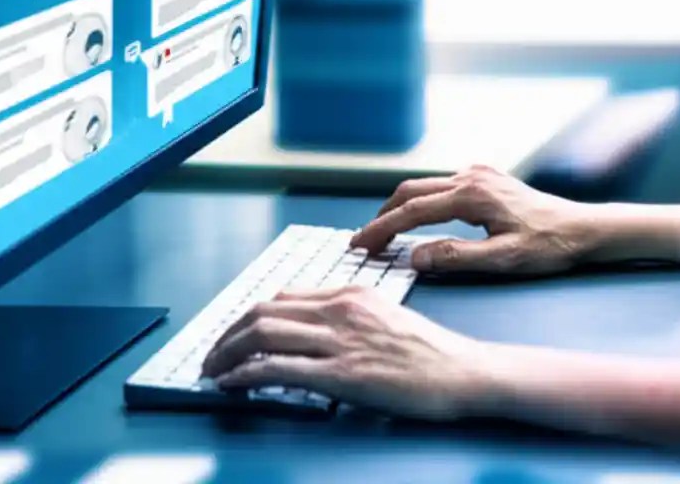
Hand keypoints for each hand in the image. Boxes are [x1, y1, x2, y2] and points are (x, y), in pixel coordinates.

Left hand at [200, 287, 493, 420]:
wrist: (467, 373)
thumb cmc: (432, 353)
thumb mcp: (385, 317)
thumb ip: (346, 318)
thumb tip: (309, 332)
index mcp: (350, 294)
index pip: (282, 298)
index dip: (248, 317)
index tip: (233, 335)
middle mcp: (340, 310)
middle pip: (262, 312)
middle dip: (227, 334)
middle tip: (212, 356)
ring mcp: (340, 340)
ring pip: (262, 335)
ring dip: (227, 354)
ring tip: (213, 371)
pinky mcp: (343, 374)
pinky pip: (278, 369)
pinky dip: (244, 375)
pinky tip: (232, 384)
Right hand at [350, 165, 596, 275]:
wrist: (586, 229)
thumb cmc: (550, 246)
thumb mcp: (503, 260)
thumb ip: (455, 258)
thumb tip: (415, 257)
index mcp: (472, 196)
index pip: (412, 211)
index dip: (381, 229)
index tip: (361, 244)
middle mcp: (471, 177)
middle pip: (410, 192)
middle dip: (383, 216)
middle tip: (365, 241)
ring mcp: (478, 174)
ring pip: (424, 186)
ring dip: (400, 208)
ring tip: (384, 233)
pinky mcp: (486, 178)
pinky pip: (441, 185)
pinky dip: (420, 201)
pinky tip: (417, 219)